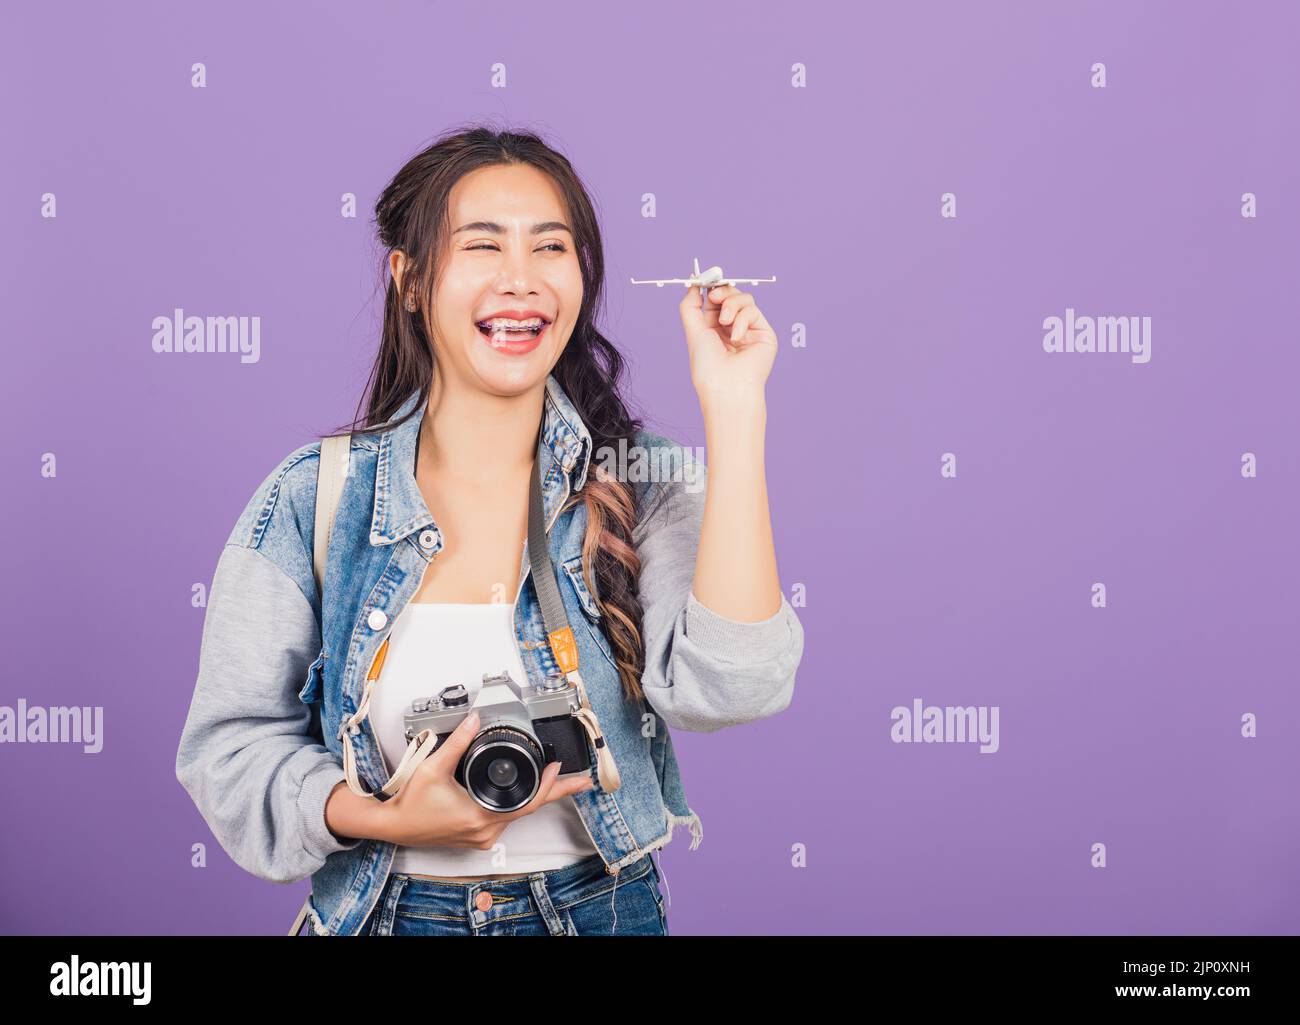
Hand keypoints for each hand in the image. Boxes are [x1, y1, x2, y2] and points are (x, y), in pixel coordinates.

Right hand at [380, 709, 594, 848]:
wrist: (393, 826)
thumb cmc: (411, 804)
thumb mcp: (434, 768)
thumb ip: (456, 742)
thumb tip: (473, 720)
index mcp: (480, 816)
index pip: (527, 802)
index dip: (549, 785)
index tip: (563, 769)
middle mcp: (485, 831)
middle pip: (530, 809)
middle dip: (556, 792)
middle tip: (581, 781)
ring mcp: (481, 835)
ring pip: (518, 814)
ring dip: (537, 797)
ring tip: (556, 781)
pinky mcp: (476, 834)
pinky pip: (506, 818)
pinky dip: (519, 803)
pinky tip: (527, 793)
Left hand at [678, 284, 777, 400]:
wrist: (726, 386)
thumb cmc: (708, 366)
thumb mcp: (693, 331)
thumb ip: (690, 306)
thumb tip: (693, 285)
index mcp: (714, 329)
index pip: (714, 300)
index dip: (710, 288)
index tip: (702, 280)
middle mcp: (732, 328)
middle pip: (731, 295)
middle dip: (721, 291)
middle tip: (714, 296)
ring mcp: (749, 330)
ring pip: (744, 299)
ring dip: (731, 305)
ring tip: (724, 322)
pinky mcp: (764, 333)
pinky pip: (753, 311)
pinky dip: (742, 319)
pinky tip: (736, 337)